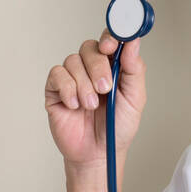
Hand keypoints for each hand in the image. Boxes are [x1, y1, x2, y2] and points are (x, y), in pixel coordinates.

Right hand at [45, 30, 146, 169]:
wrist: (97, 154)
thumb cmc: (117, 127)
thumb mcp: (135, 98)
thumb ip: (134, 69)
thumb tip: (133, 41)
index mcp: (113, 67)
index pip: (109, 40)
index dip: (109, 37)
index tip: (110, 46)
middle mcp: (91, 68)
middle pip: (90, 48)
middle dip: (98, 67)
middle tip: (104, 89)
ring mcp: (72, 78)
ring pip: (73, 61)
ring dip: (84, 85)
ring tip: (90, 106)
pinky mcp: (56, 89)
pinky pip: (57, 75)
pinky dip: (68, 90)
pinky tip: (75, 105)